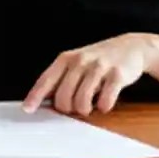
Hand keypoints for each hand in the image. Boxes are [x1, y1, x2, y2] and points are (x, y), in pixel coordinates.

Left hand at [23, 34, 155, 115]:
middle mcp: (80, 61)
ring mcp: (99, 67)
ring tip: (90, 105)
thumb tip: (41, 101)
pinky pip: (105, 101)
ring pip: (82, 101)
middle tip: (76, 106)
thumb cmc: (98, 60)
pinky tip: (104, 102)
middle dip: (68, 109)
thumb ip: (60, 79)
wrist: (131, 47)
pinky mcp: (116, 75)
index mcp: (66, 59)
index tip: (27, 109)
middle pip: (63, 97)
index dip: (35, 96)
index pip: (46, 80)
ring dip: (85, 110)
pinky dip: (103, 107)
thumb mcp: (76, 63)